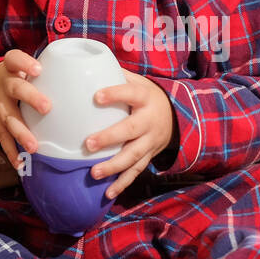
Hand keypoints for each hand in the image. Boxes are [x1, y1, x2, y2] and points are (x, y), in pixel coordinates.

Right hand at [0, 49, 50, 168]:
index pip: (15, 59)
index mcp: (10, 67)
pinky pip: (2, 138)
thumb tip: (91, 75)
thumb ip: (48, 70)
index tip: (38, 69)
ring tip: (34, 146)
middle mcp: (2, 85)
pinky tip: (21, 163)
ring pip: (9, 118)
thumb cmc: (17, 76)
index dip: (25, 64)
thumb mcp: (24, 67)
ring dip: (21, 133)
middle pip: (15, 89)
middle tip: (47, 108)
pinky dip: (11, 152)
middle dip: (31, 98)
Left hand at [83, 68, 176, 199]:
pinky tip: (107, 193)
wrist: (175, 116)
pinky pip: (136, 172)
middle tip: (88, 144)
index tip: (97, 96)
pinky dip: (122, 184)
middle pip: (130, 130)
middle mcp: (149, 121)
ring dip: (114, 166)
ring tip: (94, 173)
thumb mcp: (138, 81)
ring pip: (133, 156)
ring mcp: (150, 141)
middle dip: (110, 138)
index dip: (115, 94)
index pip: (131, 93)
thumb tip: (84, 65)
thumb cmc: (146, 96)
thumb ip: (115, 75)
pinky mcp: (148, 156)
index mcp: (145, 98)